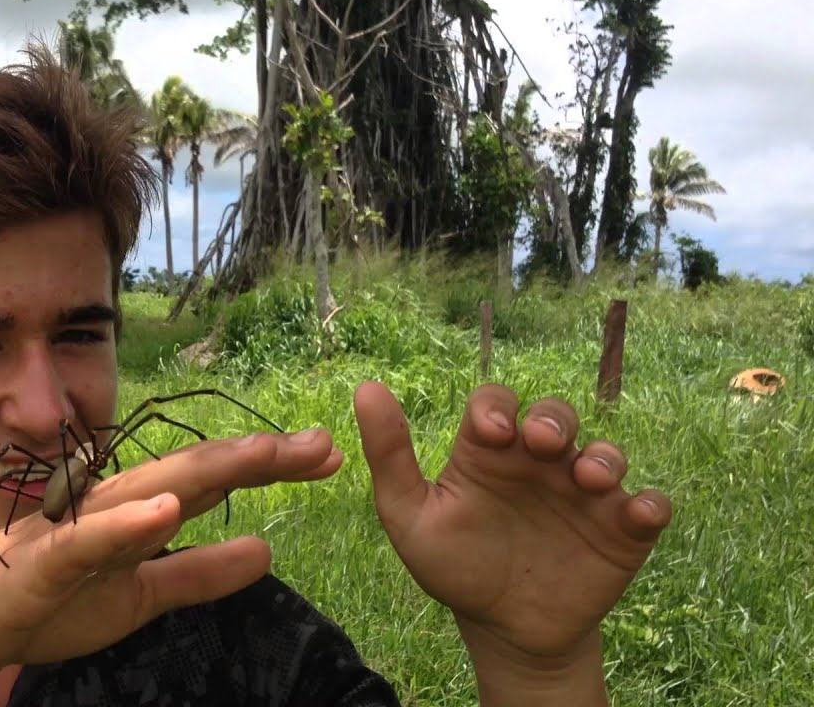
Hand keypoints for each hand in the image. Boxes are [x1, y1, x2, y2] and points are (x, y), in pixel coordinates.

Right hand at [0, 429, 342, 700]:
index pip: (210, 481)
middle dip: (259, 456)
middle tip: (323, 444)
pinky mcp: (40, 565)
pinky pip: (86, 543)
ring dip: (208, 470)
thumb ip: (198, 574)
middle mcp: (110, 508)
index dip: (268, 466)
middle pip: (192, 472)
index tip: (327, 456)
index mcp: (134, 515)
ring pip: (148, 491)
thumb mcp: (139, 599)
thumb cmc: (42, 605)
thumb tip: (265, 552)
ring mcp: (74, 531)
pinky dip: (126, 526)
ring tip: (264, 453)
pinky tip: (165, 510)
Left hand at [353, 382, 671, 668]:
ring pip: (605, 454)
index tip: (489, 431)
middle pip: (555, 416)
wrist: (504, 629)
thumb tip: (366, 387)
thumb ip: (390, 456)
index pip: (494, 405)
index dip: (496, 407)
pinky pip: (649, 505)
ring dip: (604, 458)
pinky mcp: (621, 529)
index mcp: (488, 452)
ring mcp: (582, 493)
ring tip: (591, 480)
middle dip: (553, 420)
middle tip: (544, 443)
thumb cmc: (454, 566)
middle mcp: (538, 462)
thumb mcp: (409, 516)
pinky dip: (650, 504)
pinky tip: (639, 513)